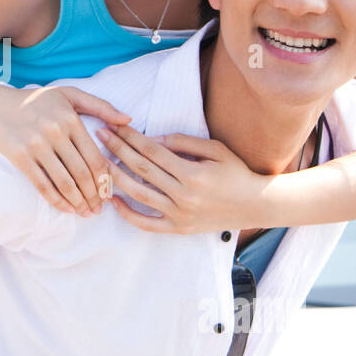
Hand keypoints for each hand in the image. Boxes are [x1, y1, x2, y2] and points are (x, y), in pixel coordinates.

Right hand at [0, 83, 131, 215]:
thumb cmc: (35, 100)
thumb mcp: (69, 94)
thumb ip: (100, 106)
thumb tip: (128, 120)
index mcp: (70, 119)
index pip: (95, 157)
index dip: (105, 181)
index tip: (108, 195)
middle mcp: (55, 131)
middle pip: (82, 173)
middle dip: (94, 196)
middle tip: (98, 210)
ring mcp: (36, 145)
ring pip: (65, 182)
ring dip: (78, 202)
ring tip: (85, 213)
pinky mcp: (20, 157)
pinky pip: (42, 185)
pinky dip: (57, 200)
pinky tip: (66, 209)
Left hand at [95, 124, 269, 234]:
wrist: (255, 205)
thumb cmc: (235, 172)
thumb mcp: (215, 149)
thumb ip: (183, 142)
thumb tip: (152, 138)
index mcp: (192, 173)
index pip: (152, 151)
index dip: (130, 137)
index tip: (114, 126)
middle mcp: (183, 195)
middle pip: (141, 170)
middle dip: (117, 150)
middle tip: (100, 136)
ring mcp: (179, 214)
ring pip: (139, 195)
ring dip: (117, 178)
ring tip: (101, 163)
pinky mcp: (178, 229)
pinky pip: (147, 224)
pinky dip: (128, 214)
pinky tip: (114, 201)